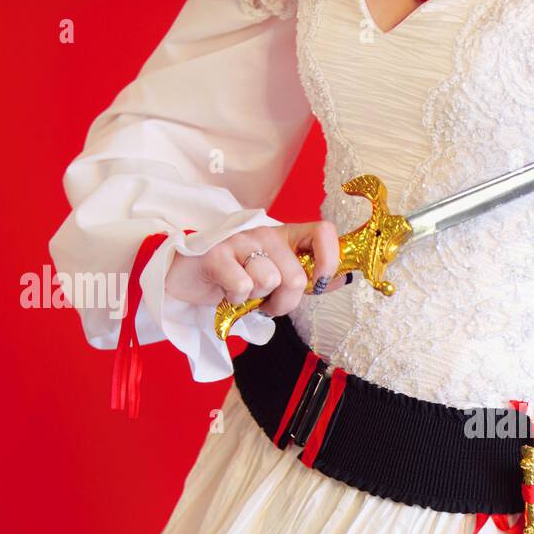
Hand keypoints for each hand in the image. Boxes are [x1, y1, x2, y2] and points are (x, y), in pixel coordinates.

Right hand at [165, 222, 348, 315]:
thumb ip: (309, 278)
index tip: (319, 282)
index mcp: (287, 237)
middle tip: (267, 302)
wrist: (189, 278)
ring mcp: (241, 241)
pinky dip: (236, 300)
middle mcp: (266, 233)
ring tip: (244, 295)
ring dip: (258, 301)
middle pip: (296, 276)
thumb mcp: (278, 279)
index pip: (323, 231)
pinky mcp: (216, 254)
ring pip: (270, 281)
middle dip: (284, 302)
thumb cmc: (238, 279)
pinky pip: (243, 286)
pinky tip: (226, 292)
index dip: (329, 259)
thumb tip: (344, 277)